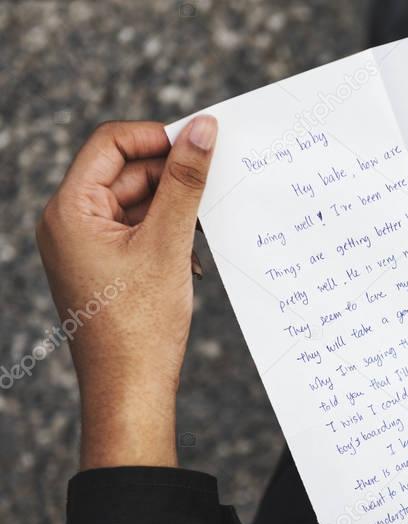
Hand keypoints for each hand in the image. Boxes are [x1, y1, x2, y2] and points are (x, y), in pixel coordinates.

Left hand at [35, 117, 217, 468]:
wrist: (130, 388)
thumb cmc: (141, 323)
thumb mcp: (169, 243)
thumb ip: (186, 182)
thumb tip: (203, 130)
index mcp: (70, 210)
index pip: (111, 144)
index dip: (157, 138)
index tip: (203, 144)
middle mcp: (70, 223)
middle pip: (125, 172)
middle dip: (172, 177)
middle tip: (217, 184)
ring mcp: (86, 246)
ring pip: (136, 202)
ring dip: (174, 208)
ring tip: (206, 228)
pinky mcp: (105, 266)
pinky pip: (138, 230)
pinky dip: (168, 232)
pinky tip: (193, 254)